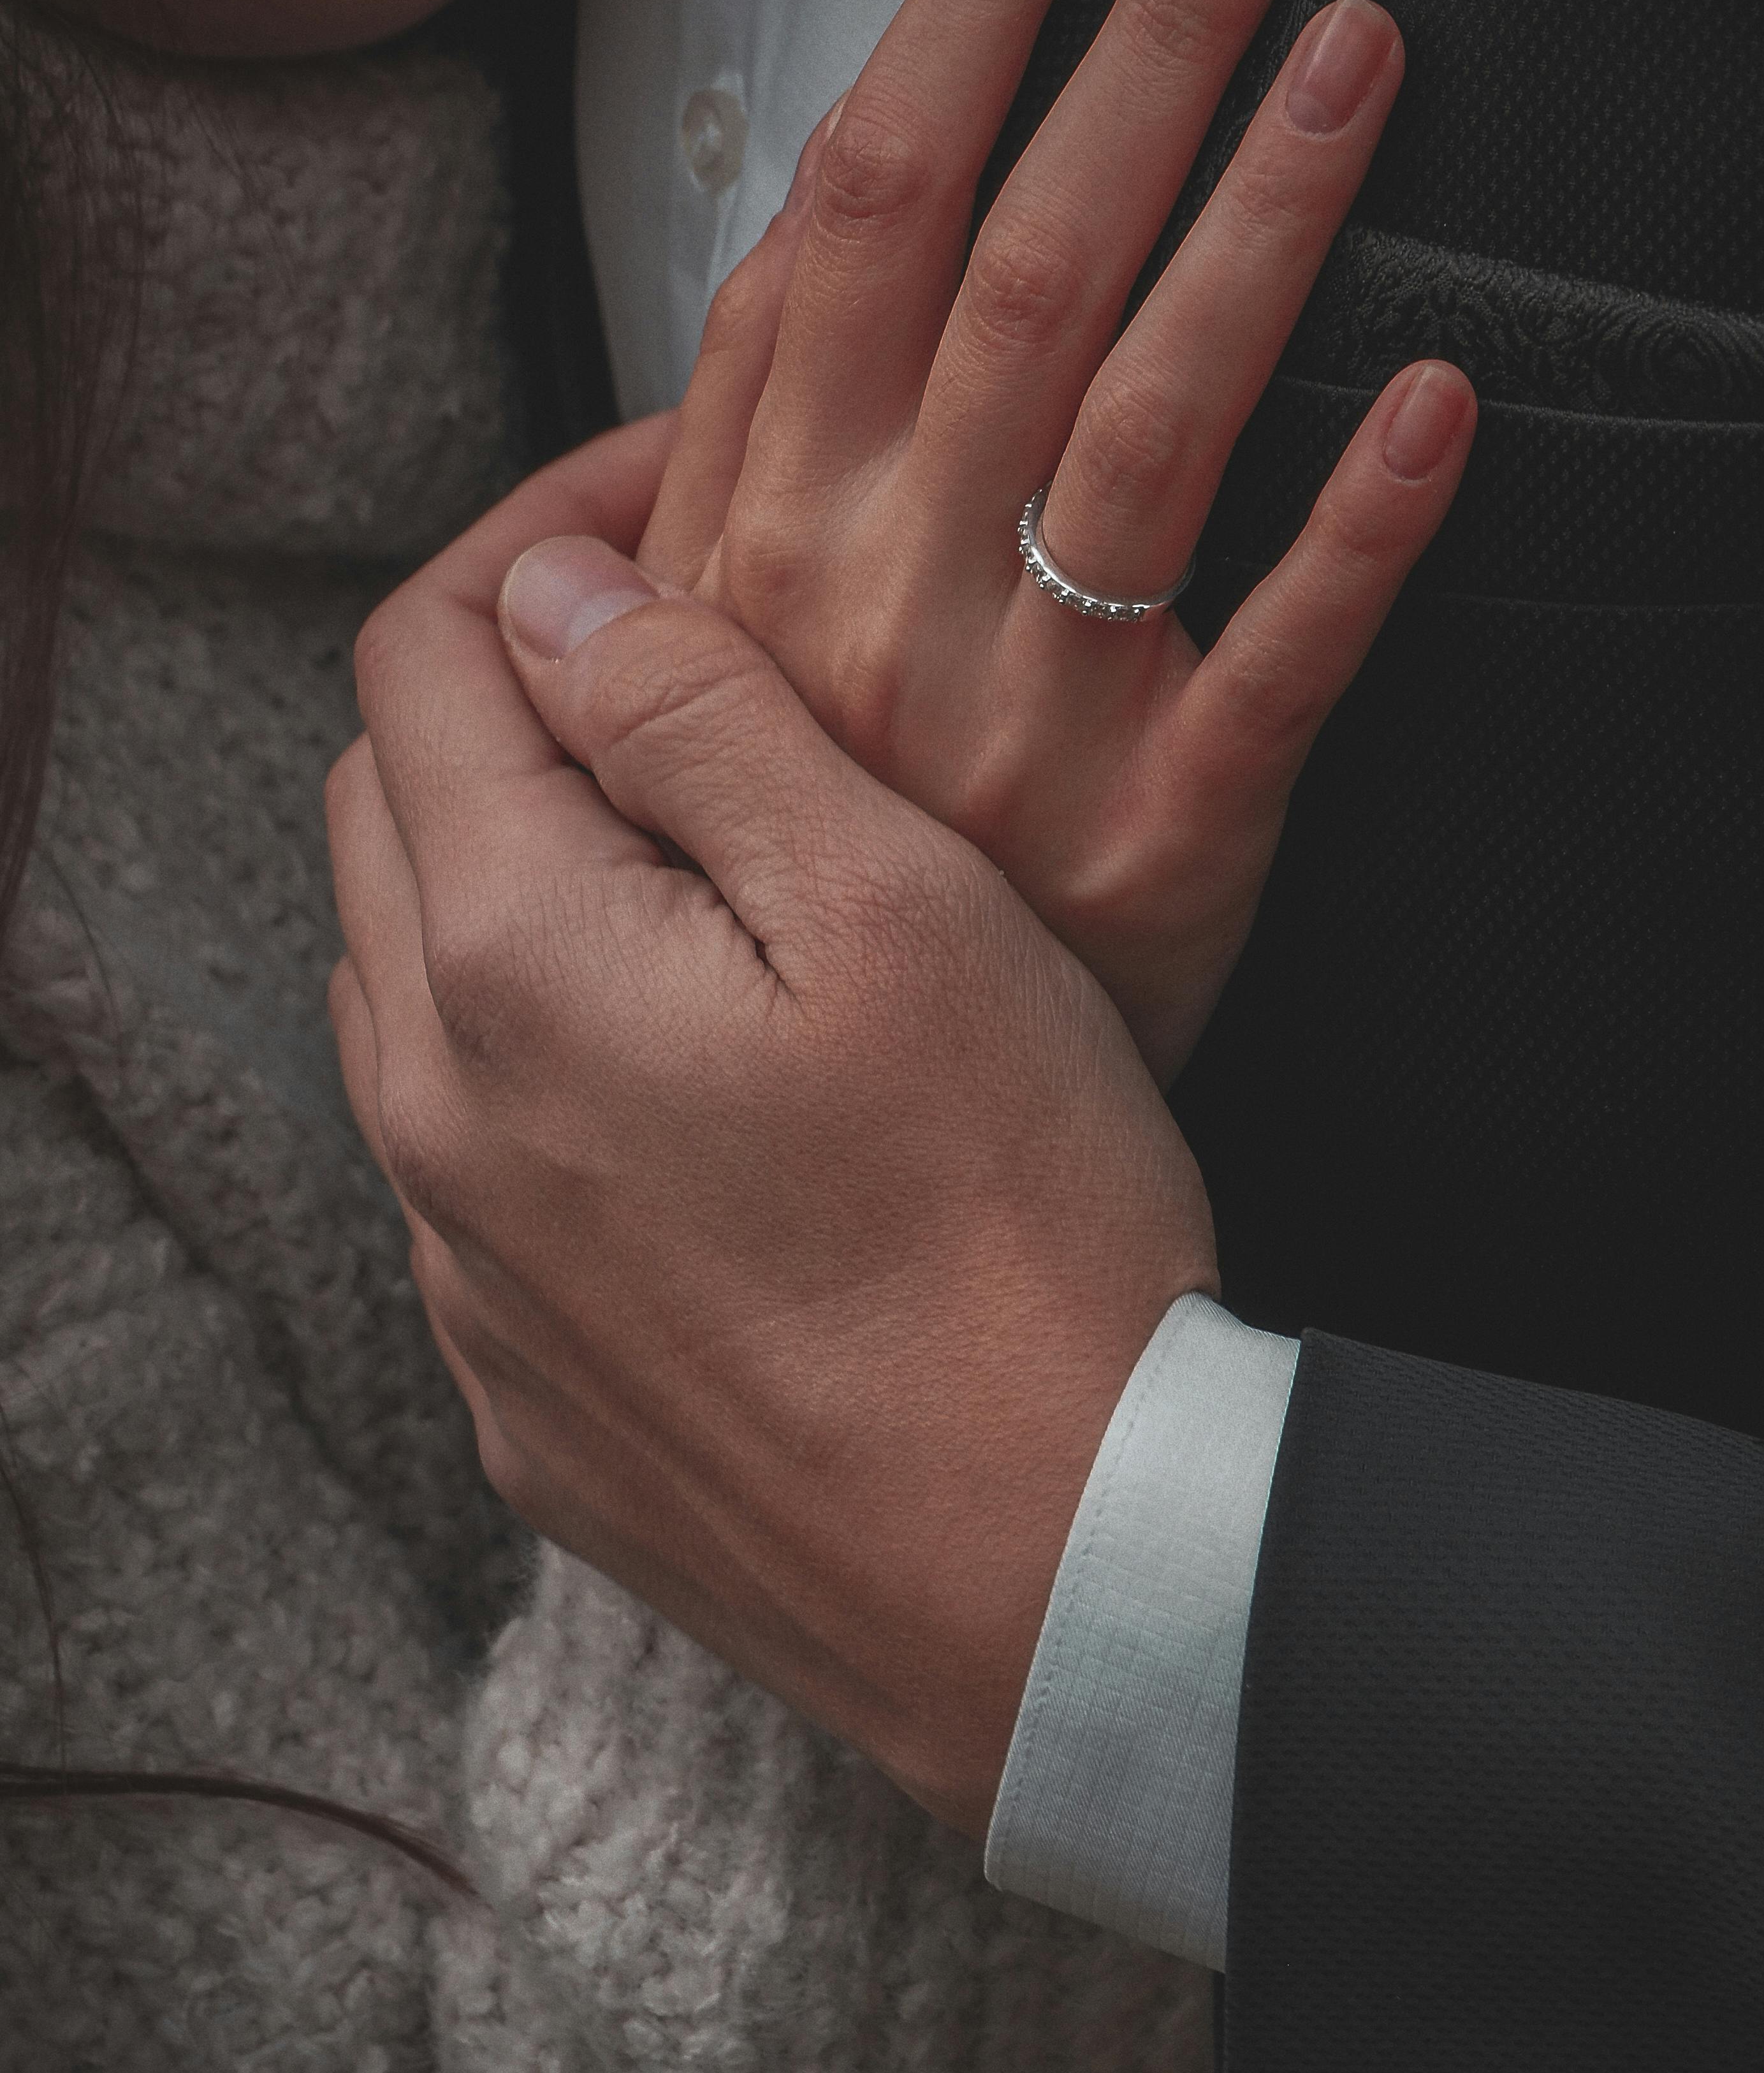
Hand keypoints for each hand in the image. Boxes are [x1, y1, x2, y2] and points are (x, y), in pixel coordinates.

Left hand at [328, 441, 1215, 1839]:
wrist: (1061, 1573)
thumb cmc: (1016, 1235)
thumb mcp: (895, 904)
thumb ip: (699, 723)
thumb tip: (564, 602)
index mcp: (514, 968)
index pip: (433, 656)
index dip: (547, 532)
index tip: (678, 500)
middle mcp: (439, 1126)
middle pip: (394, 812)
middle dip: (515, 697)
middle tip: (696, 669)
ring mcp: (468, 1277)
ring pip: (417, 992)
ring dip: (517, 882)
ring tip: (704, 872)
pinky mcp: (525, 1392)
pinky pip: (473, 1167)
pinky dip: (545, 1068)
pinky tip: (698, 1092)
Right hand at [641, 0, 1474, 1081]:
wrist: (866, 1114)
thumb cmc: (820, 833)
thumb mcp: (710, 641)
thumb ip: (747, 432)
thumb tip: (804, 213)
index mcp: (766, 536)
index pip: (857, 209)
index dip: (959, 4)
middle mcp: (887, 604)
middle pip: (1015, 265)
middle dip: (1131, 45)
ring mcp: (1037, 722)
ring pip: (1153, 424)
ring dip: (1260, 222)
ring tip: (1358, 49)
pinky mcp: (1178, 832)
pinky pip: (1282, 665)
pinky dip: (1363, 534)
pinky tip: (1436, 402)